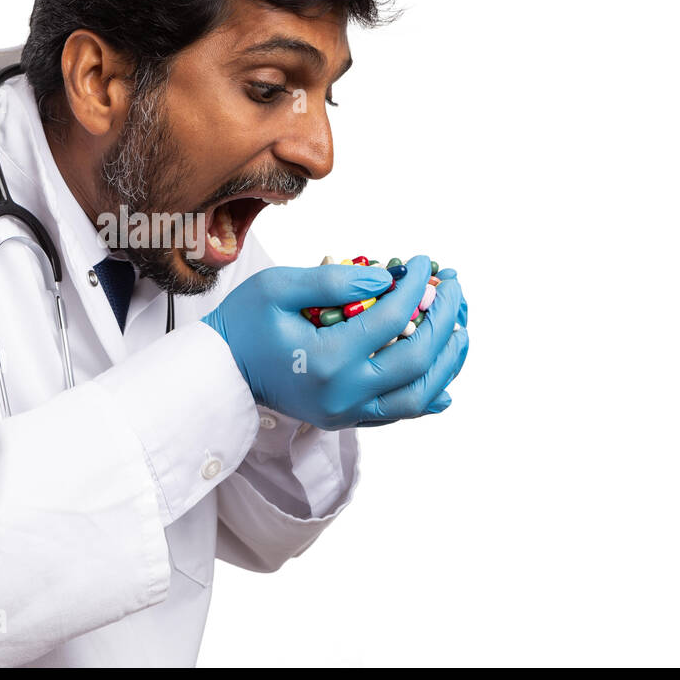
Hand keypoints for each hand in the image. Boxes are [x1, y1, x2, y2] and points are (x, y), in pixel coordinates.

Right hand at [201, 254, 468, 430]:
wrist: (219, 372)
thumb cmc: (244, 323)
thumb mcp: (278, 286)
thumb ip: (333, 280)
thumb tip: (388, 277)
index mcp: (327, 360)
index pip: (390, 318)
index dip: (415, 286)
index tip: (421, 261)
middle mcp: (344, 394)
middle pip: (417, 359)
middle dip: (445, 318)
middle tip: (454, 286)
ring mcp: (347, 412)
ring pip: (419, 395)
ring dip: (448, 360)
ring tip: (461, 328)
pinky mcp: (345, 419)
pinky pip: (399, 412)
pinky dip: (428, 394)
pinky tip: (445, 377)